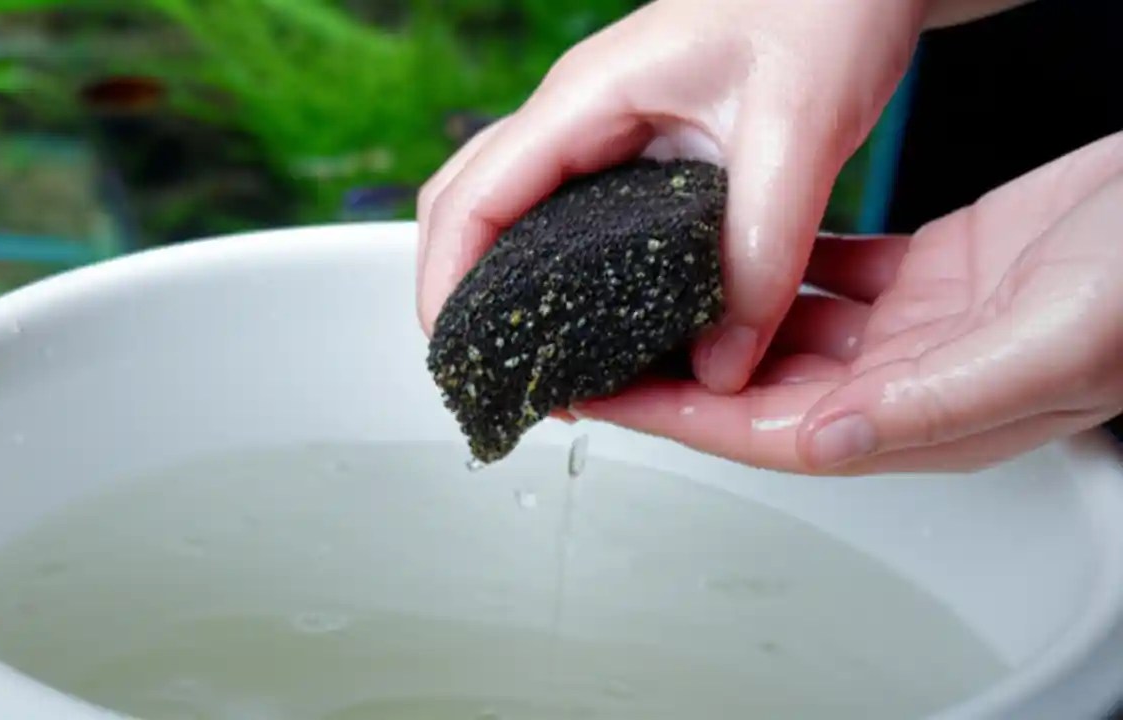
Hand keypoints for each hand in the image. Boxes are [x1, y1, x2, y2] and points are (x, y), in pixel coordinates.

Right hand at [416, 0, 925, 392]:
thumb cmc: (825, 9)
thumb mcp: (800, 131)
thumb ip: (762, 251)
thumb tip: (720, 367)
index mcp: (586, 100)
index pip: (473, 197)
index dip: (447, 285)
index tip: (460, 359)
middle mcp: (578, 115)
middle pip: (466, 205)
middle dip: (457, 293)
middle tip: (491, 379)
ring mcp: (603, 131)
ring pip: (509, 211)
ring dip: (498, 285)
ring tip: (532, 368)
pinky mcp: (638, 151)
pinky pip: (566, 217)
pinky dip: (552, 274)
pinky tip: (589, 325)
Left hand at [573, 131, 1122, 473]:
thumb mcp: (1047, 342)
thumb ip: (932, 403)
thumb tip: (824, 439)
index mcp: (920, 417)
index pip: (763, 431)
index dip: (675, 418)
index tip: (602, 399)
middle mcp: (905, 382)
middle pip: (755, 385)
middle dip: (670, 370)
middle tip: (593, 342)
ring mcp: (914, 329)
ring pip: (786, 329)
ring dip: (712, 316)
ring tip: (638, 295)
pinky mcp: (928, 275)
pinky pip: (831, 274)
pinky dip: (777, 262)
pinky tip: (733, 243)